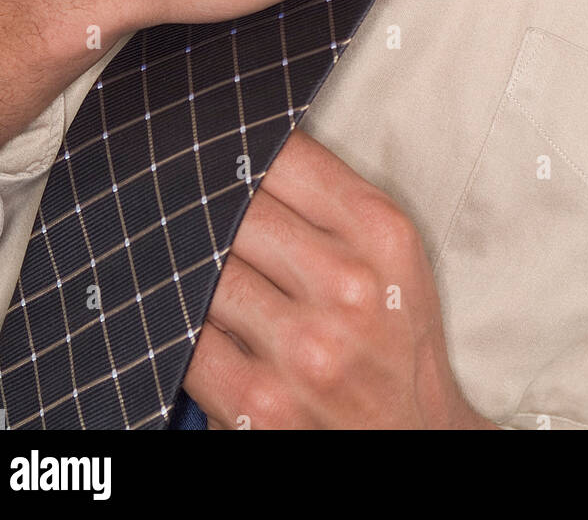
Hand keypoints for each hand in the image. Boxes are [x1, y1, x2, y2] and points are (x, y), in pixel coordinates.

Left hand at [183, 129, 495, 429]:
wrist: (412, 439)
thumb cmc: (393, 335)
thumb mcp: (391, 255)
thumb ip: (329, 200)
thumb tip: (239, 150)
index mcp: (382, 234)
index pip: (283, 156)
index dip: (236, 148)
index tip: (211, 148)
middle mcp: (349, 285)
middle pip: (235, 207)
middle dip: (203, 204)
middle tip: (175, 194)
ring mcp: (304, 346)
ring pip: (204, 266)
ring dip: (187, 263)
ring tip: (183, 254)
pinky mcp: (261, 401)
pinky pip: (187, 336)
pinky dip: (179, 322)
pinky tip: (188, 312)